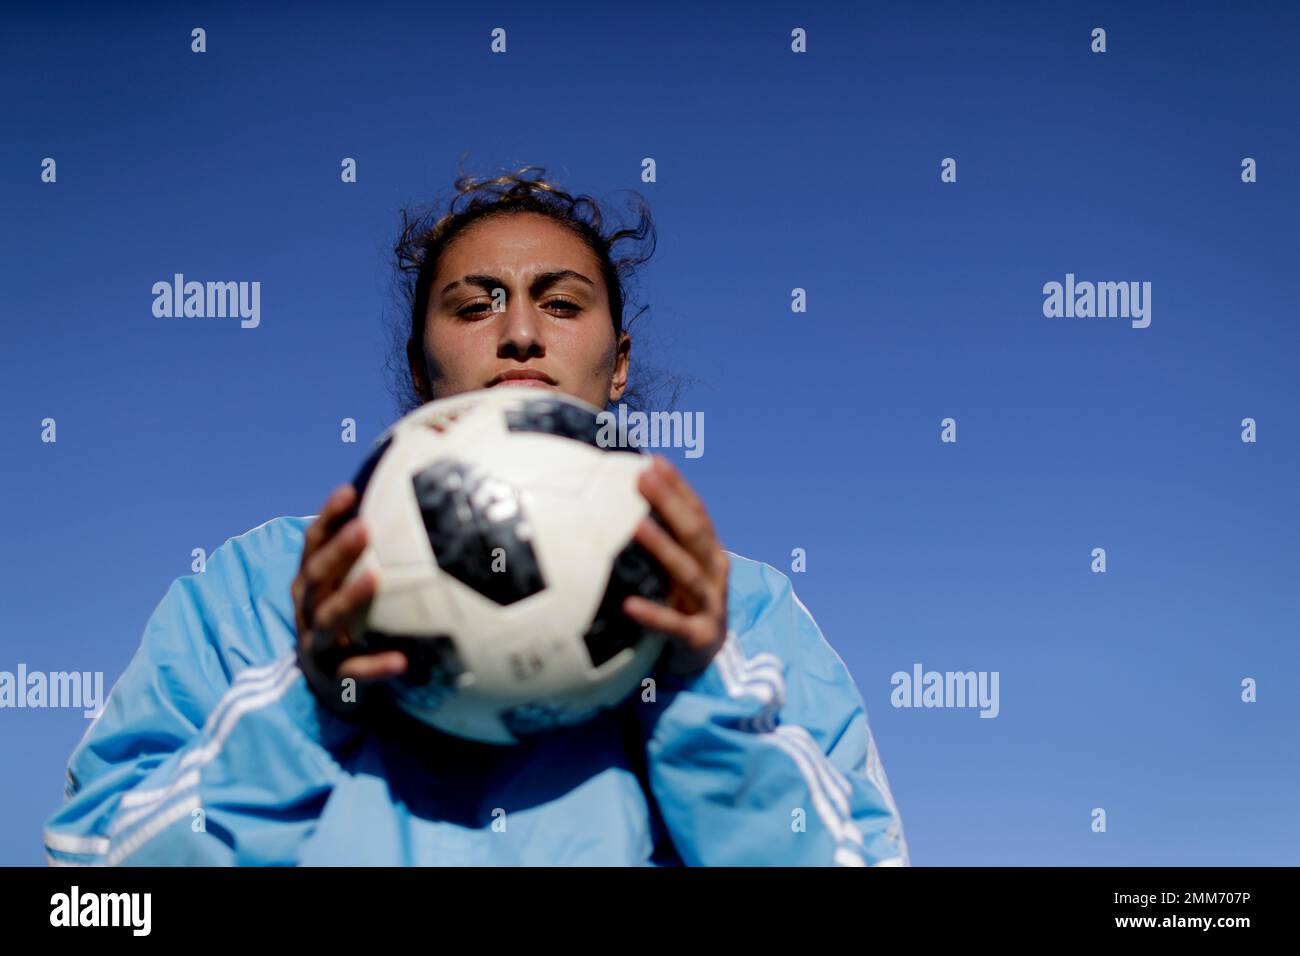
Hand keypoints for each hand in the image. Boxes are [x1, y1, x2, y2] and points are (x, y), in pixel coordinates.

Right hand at [292, 484, 406, 713]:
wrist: (331, 686)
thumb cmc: (347, 623)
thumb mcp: (346, 589)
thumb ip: (364, 557)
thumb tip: (404, 509)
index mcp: (310, 585)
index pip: (312, 545)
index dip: (327, 518)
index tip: (349, 491)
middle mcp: (307, 610)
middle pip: (317, 576)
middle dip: (338, 551)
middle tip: (365, 528)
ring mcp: (318, 644)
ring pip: (328, 619)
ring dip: (350, 597)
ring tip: (376, 578)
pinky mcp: (335, 678)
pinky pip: (356, 671)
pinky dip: (376, 665)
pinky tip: (401, 660)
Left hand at [623, 455, 728, 676]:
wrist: (706, 658)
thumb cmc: (681, 605)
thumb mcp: (675, 572)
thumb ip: (658, 543)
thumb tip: (612, 508)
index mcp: (710, 555)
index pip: (697, 513)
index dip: (678, 487)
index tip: (654, 461)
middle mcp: (714, 575)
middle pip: (694, 533)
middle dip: (670, 502)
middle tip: (642, 477)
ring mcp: (710, 606)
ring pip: (687, 573)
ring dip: (663, 547)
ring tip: (636, 525)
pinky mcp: (699, 637)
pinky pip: (674, 626)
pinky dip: (653, 615)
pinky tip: (628, 605)